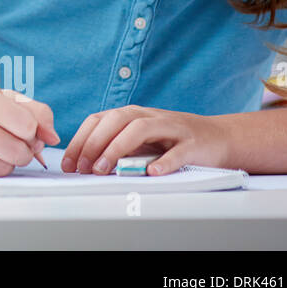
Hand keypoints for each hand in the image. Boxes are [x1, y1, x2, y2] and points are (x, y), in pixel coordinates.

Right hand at [0, 85, 58, 176]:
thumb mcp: (0, 98)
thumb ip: (35, 111)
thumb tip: (53, 138)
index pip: (28, 125)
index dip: (30, 130)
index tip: (19, 126)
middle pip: (20, 152)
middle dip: (21, 150)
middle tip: (7, 140)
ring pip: (5, 169)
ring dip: (5, 162)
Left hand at [61, 105, 229, 174]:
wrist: (217, 137)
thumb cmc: (171, 140)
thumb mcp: (139, 140)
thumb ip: (116, 146)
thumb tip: (85, 163)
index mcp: (131, 115)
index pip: (98, 121)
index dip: (80, 140)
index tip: (69, 163)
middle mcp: (148, 116)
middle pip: (115, 121)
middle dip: (94, 143)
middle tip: (84, 168)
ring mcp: (171, 128)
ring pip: (140, 129)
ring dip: (118, 148)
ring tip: (105, 169)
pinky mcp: (192, 144)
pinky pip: (176, 151)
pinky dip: (163, 161)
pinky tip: (151, 172)